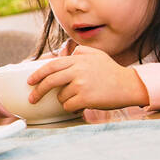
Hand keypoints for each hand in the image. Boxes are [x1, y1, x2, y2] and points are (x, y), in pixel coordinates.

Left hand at [26, 44, 149, 111]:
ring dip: (66, 100)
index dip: (38, 74)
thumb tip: (68, 54)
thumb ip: (81, 51)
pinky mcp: (85, 98)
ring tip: (79, 98)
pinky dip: (72, 108)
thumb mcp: (97, 54)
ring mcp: (81, 84)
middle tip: (32, 98)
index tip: (30, 81)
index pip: (51, 65)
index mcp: (78, 59)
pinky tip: (81, 106)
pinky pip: (68, 106)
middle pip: (50, 81)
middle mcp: (78, 70)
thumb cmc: (113, 72)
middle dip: (38, 91)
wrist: (130, 86)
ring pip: (61, 96)